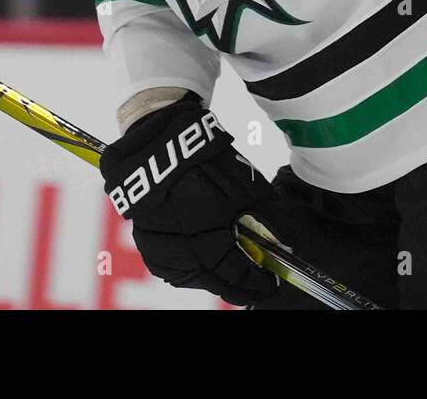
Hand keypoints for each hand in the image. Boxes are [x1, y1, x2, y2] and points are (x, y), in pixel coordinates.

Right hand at [99, 92, 281, 304]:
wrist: (159, 139)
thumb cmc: (206, 158)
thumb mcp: (245, 183)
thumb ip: (265, 216)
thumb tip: (283, 243)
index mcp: (205, 221)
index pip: (232, 268)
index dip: (253, 280)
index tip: (269, 285)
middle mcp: (176, 235)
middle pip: (209, 277)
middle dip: (235, 284)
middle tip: (254, 287)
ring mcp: (155, 239)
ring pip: (186, 274)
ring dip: (211, 279)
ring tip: (232, 280)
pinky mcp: (143, 236)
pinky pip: (167, 265)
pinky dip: (188, 269)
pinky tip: (204, 267)